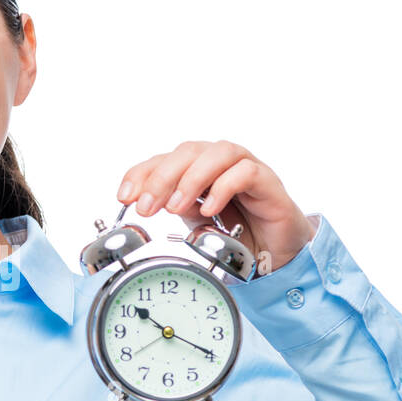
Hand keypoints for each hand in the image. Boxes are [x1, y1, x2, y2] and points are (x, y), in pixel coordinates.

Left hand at [116, 140, 315, 274]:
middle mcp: (220, 161)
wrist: (277, 249)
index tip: (124, 196)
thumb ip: (177, 205)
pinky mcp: (267, 181)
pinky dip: (223, 188)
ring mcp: (245, 167)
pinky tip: (209, 210)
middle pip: (187, 151)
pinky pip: (245, 172)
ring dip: (191, 178)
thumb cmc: (239, 229)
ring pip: (217, 153)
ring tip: (175, 207)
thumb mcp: (197, 220)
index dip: (141, 174)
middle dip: (161, 177)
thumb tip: (149, 201)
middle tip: (147, 206)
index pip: (164, 159)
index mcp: (198, 168)